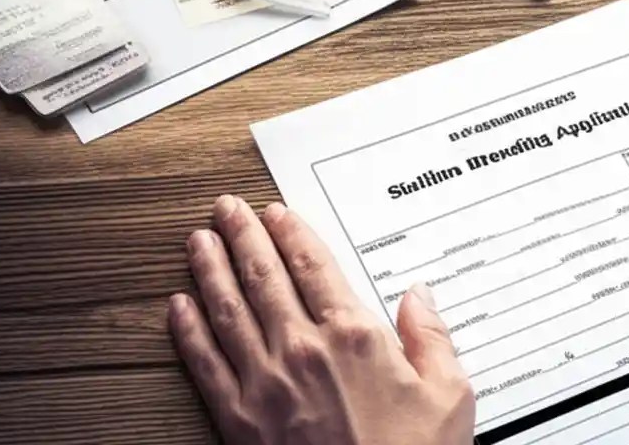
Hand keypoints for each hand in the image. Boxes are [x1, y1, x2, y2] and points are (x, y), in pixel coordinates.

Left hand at [167, 195, 473, 444]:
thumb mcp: (449, 395)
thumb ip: (433, 338)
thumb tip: (420, 297)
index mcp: (355, 337)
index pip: (314, 266)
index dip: (292, 233)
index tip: (276, 213)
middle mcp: (304, 350)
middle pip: (264, 277)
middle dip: (242, 236)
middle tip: (228, 209)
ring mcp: (266, 384)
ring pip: (228, 310)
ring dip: (210, 269)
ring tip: (199, 241)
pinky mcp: (238, 420)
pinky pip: (204, 363)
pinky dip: (187, 331)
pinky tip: (178, 307)